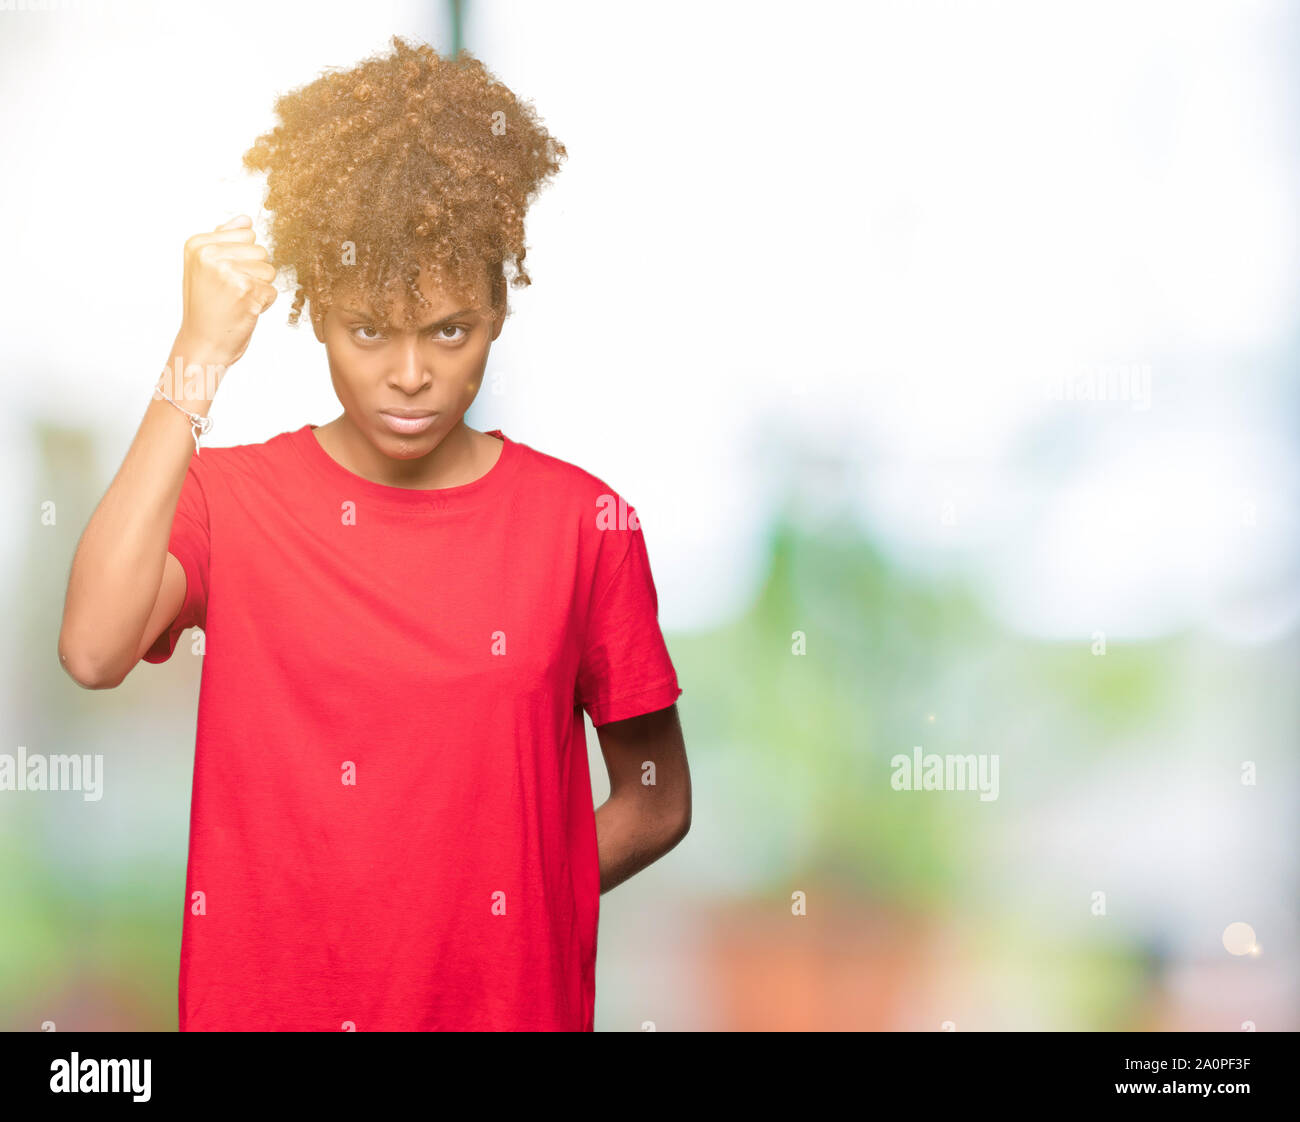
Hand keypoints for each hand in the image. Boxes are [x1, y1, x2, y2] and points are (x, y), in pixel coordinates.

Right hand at [176, 215, 277, 368]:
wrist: (202, 343)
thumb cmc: (206, 306)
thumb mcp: (205, 267)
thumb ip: (224, 239)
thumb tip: (245, 219)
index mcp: (198, 243)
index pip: (247, 234)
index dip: (242, 257)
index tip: (223, 275)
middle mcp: (210, 254)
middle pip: (261, 250)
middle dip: (254, 272)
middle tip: (232, 291)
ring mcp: (228, 271)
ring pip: (269, 270)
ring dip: (260, 288)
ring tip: (237, 300)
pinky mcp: (246, 291)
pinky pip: (272, 290)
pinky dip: (263, 303)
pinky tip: (243, 310)